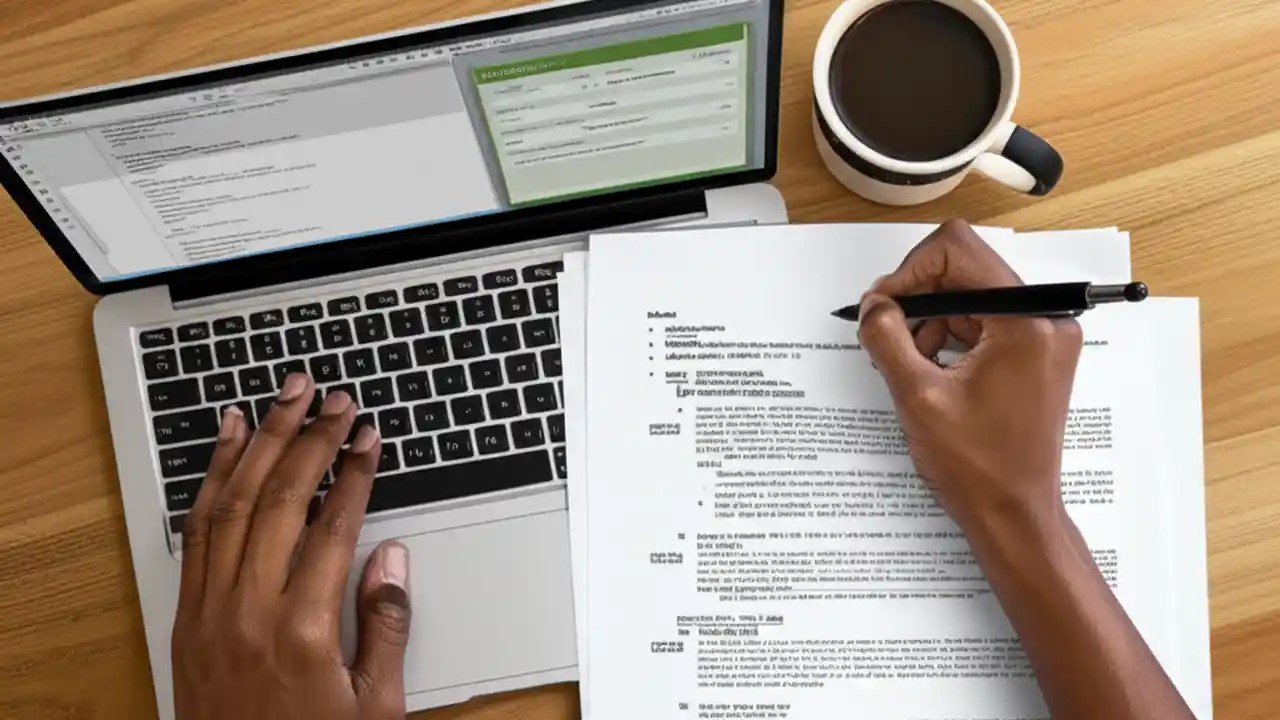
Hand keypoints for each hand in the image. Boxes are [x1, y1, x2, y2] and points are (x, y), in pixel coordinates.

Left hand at [172, 374, 411, 719]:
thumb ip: (385, 626)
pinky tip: (227, 438)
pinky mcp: (186, 616)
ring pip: (233, 502)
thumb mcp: (374, 704)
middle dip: (312, 439)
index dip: (353, 473)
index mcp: (304, 631)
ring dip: (261, 441)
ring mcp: (210, 610)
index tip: (368, 436)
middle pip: (281, 499)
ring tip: (285, 397)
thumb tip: (392, 557)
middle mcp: (249, 611)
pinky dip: (211, 477)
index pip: (332, 527)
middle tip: (336, 399)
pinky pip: (197, 530)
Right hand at [857, 220, 1083, 532]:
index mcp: (1025, 323)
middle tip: (886, 329)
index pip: (960, 251)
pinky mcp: (1034, 354)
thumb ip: (888, 339)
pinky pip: (983, 322)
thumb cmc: (980, 468)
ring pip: (971, 296)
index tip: (885, 302)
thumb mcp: (917, 396)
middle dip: (918, 296)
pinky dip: (949, 336)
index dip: (911, 270)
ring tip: (909, 362)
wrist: (1013, 513)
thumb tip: (874, 305)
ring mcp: (1043, 337)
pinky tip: (930, 370)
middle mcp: (1044, 321)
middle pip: (966, 269)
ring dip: (931, 319)